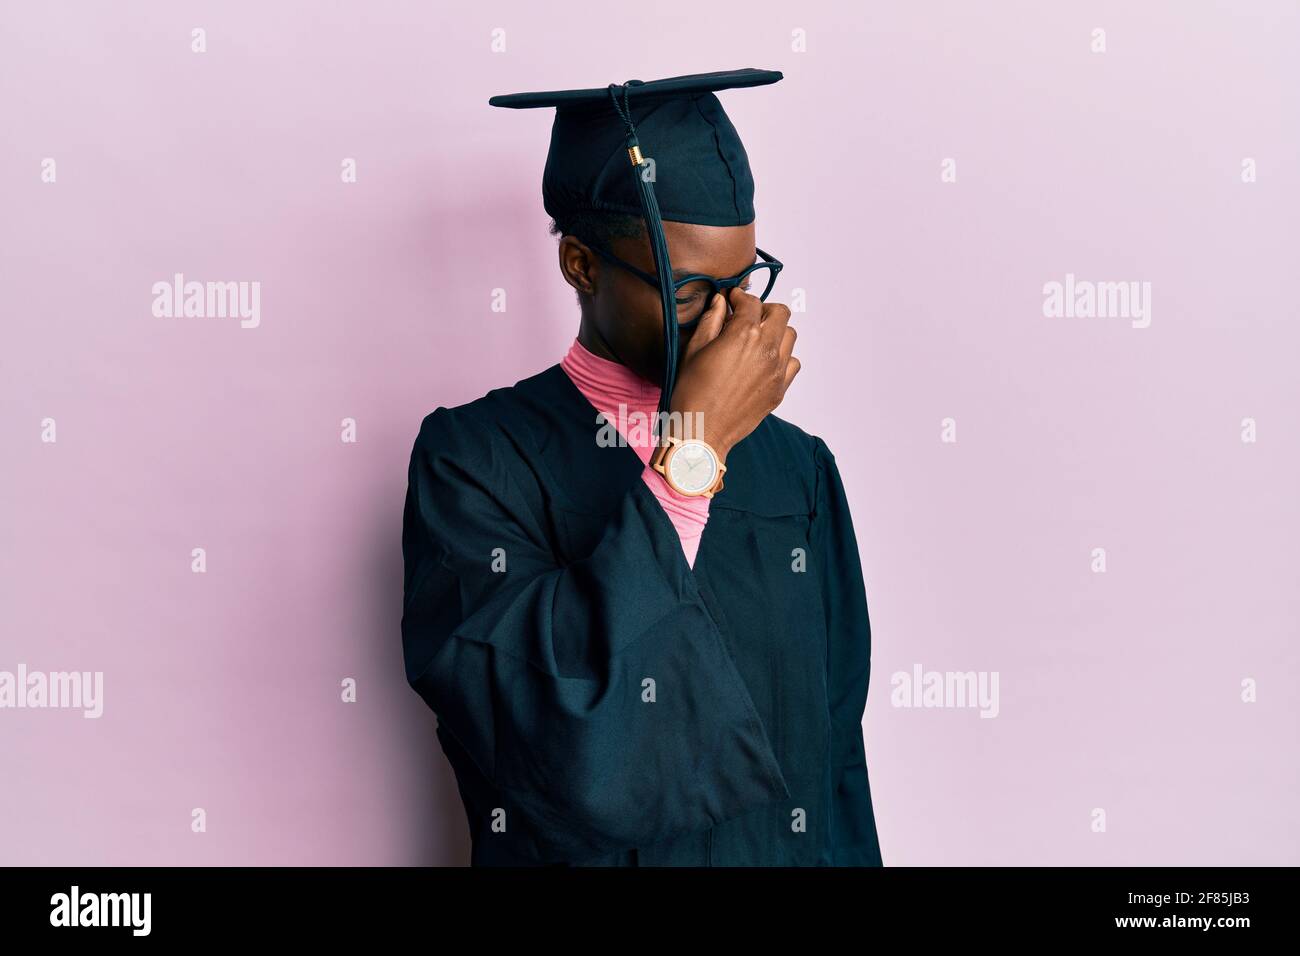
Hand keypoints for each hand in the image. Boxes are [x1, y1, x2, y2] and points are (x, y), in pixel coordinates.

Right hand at [667, 287, 799, 460]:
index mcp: (744, 334)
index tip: (732, 299)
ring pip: (790, 336)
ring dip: (775, 331)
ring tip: (757, 339)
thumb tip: (720, 302)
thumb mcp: (694, 349)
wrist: (701, 432)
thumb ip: (711, 320)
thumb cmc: (691, 392)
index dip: (739, 296)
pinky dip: (782, 356)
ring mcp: (776, 370)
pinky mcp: (779, 389)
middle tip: (747, 316)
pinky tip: (764, 362)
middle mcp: (766, 349)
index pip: (751, 302)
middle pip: (780, 313)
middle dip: (764, 309)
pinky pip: (793, 363)